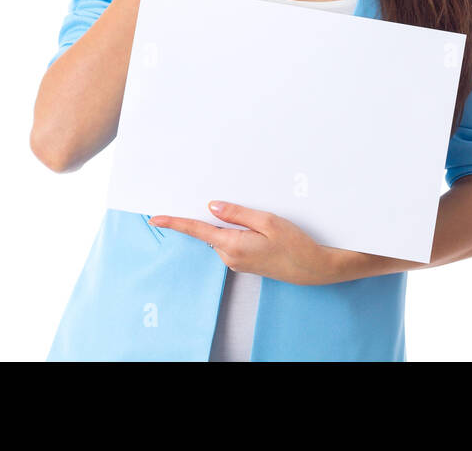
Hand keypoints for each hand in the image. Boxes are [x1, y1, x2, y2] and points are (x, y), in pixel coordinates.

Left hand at [148, 200, 340, 285]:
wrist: (314, 269)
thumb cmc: (296, 244)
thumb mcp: (268, 222)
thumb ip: (237, 214)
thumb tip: (212, 207)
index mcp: (233, 245)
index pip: (197, 230)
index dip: (175, 223)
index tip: (156, 218)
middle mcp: (230, 257)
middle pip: (209, 231)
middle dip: (210, 216)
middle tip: (220, 202)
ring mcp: (237, 262)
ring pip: (222, 236)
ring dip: (227, 224)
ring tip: (252, 217)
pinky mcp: (245, 263)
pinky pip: (231, 242)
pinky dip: (235, 232)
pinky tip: (254, 228)